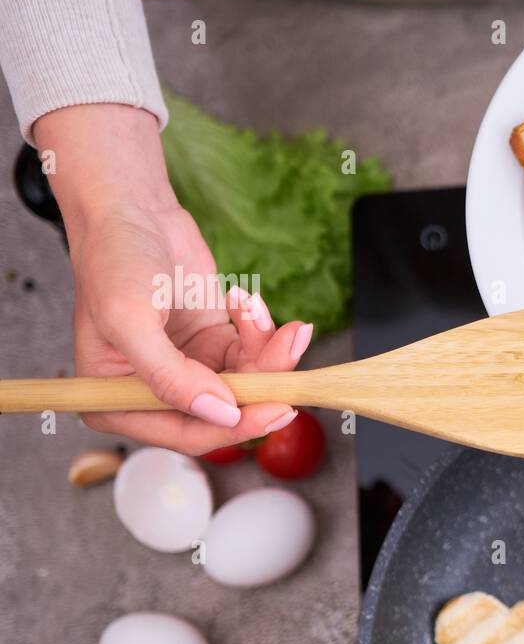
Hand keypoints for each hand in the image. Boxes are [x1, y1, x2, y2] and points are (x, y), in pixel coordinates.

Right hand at [34, 104, 310, 455]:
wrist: (132, 209)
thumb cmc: (114, 259)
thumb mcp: (131, 321)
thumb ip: (172, 378)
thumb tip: (221, 415)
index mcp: (118, 402)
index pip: (187, 434)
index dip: (236, 426)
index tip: (277, 407)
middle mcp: (156, 394)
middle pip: (228, 411)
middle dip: (262, 378)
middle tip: (289, 346)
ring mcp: (190, 370)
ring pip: (249, 381)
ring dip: (267, 348)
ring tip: (254, 306)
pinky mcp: (215, 345)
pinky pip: (253, 353)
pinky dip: (260, 329)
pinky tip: (244, 299)